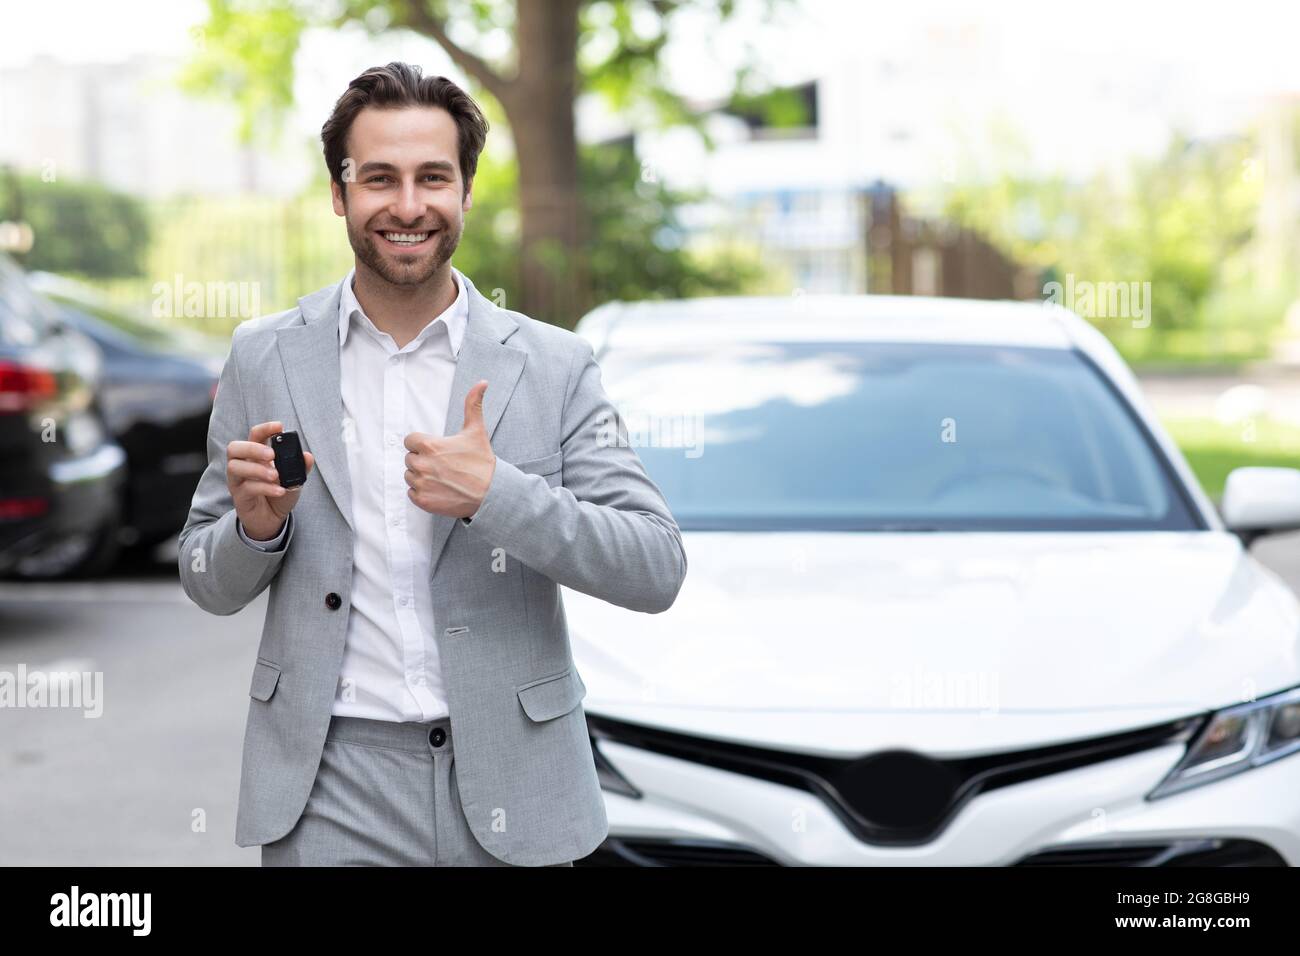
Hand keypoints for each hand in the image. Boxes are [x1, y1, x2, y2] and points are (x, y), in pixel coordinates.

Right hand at [227, 421, 314, 540]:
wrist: (272, 519)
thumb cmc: (279, 494)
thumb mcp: (294, 479)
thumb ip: (300, 467)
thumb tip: (308, 456)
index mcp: (255, 456)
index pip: (254, 435)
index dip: (264, 429)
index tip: (279, 426)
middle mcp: (242, 465)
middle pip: (234, 447)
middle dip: (253, 448)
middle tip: (272, 455)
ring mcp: (238, 481)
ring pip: (235, 467)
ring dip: (257, 469)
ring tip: (276, 475)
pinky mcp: (239, 497)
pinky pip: (248, 488)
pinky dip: (265, 488)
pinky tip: (280, 490)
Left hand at [404, 380, 495, 517]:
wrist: (491, 494)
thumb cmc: (483, 462)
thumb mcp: (477, 431)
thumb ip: (473, 405)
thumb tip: (482, 382)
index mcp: (430, 445)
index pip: (410, 441)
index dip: (422, 444)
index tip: (437, 450)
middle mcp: (422, 464)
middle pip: (409, 458)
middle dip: (422, 460)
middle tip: (443, 465)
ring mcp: (421, 484)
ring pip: (410, 476)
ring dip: (421, 477)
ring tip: (442, 478)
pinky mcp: (423, 501)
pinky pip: (411, 493)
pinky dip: (422, 493)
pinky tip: (439, 490)